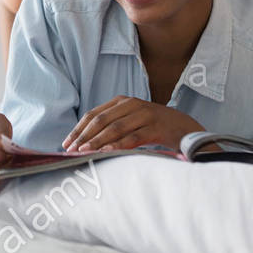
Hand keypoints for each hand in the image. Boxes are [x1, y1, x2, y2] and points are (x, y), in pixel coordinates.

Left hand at [63, 97, 199, 156]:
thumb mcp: (131, 121)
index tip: (66, 143)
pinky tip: (107, 152)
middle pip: (101, 120)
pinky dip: (118, 145)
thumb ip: (112, 126)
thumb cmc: (153, 127)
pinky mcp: (156, 127)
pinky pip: (133, 137)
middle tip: (71, 151)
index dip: (78, 129)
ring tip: (84, 152)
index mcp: (122, 101)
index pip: (94, 114)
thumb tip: (84, 142)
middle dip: (84, 136)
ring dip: (97, 141)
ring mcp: (145, 114)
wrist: (186, 128)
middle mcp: (132, 104)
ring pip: (115, 128)